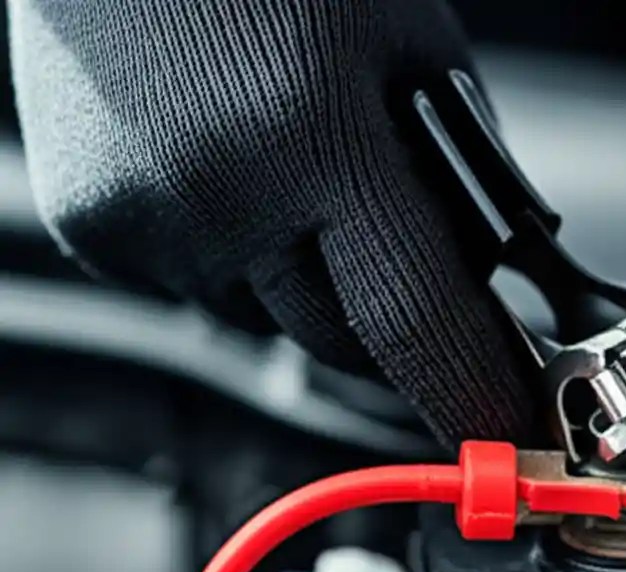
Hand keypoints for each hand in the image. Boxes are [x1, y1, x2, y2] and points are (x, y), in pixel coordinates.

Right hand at [7, 0, 537, 448]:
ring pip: (272, 321)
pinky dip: (236, 262)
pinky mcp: (95, 231)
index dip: (470, 397)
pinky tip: (233, 176)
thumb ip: (459, 176)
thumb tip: (492, 283)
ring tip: (294, 174)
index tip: (504, 442)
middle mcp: (220, 192)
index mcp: (317, 138)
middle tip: (399, 251)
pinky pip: (202, 292)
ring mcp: (144, 219)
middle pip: (346, 341)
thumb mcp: (412, 49)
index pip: (415, 324)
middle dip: (393, 322)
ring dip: (305, 285)